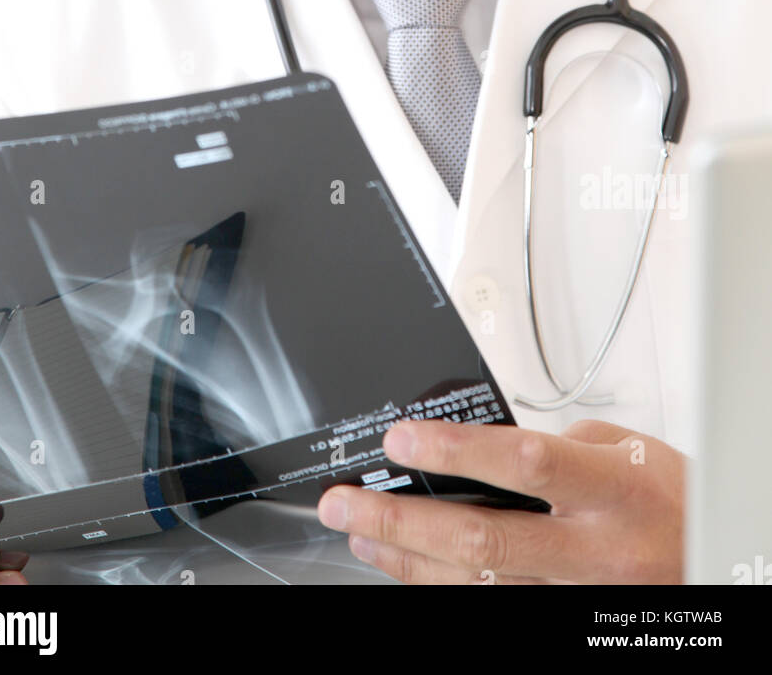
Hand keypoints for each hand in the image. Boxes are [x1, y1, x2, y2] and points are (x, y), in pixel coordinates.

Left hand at [317, 417, 684, 584]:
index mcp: (613, 490)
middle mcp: (593, 551)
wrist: (711, 560)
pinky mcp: (561, 619)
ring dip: (407, 559)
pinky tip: (406, 569)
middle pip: (483, 539)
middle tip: (348, 504)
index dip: (458, 452)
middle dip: (403, 521)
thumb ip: (557, 444)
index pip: (527, 464)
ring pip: (475, 586)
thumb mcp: (626, 450)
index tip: (404, 439)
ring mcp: (574, 595)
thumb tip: (483, 447)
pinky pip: (489, 608)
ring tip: (360, 535)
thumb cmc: (669, 501)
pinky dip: (439, 587)